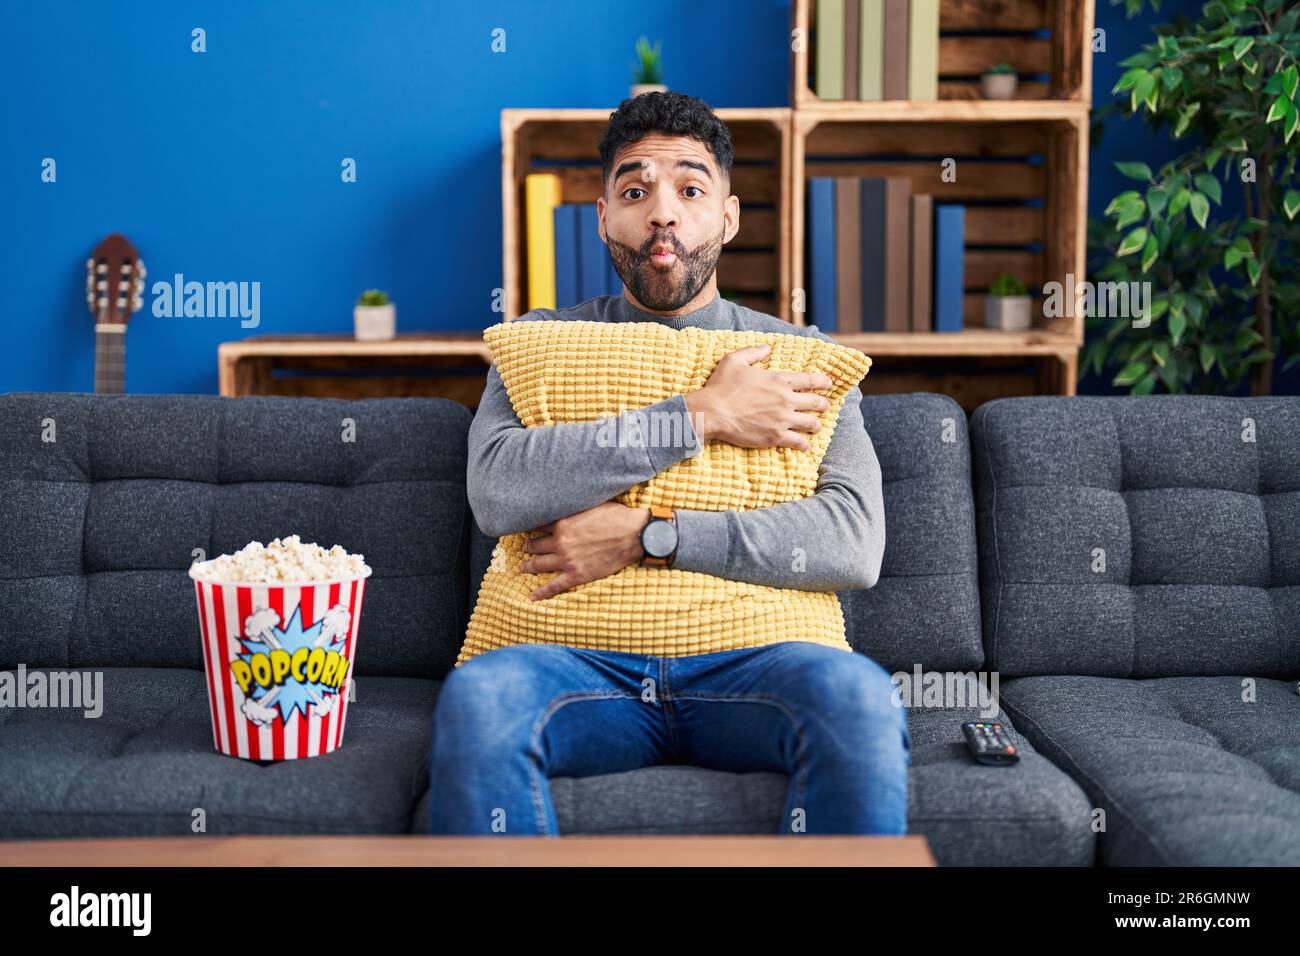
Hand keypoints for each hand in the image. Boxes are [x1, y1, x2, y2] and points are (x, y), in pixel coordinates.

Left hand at [521, 502, 649, 600]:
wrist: (634, 535)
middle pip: (535, 545)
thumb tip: (568, 502)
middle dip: (528, 546)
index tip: (527, 528)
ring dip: (528, 566)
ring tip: (523, 567)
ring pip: (539, 564)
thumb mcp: (591, 505)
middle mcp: (560, 542)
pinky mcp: (576, 575)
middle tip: (524, 547)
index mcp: (563, 523)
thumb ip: (575, 508)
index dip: (532, 526)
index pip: (538, 525)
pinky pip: (554, 586)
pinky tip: (533, 597)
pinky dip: (542, 592)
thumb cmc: (616, 517)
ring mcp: (567, 560)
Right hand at [684, 343, 832, 450]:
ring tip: (816, 426)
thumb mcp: (734, 360)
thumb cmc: (721, 386)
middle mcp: (786, 399)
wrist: (713, 412)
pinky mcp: (775, 436)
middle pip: (816, 403)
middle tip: (825, 406)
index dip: (823, 382)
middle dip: (823, 405)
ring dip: (816, 425)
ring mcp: (782, 419)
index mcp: (779, 380)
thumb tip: (767, 348)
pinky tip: (805, 446)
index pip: (811, 380)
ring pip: (811, 423)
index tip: (828, 384)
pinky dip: (804, 445)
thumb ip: (753, 352)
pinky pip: (798, 442)